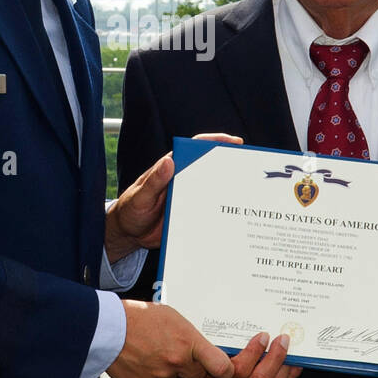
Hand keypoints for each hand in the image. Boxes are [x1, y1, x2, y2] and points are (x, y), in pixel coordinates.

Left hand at [104, 133, 242, 261]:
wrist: (128, 234)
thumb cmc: (130, 210)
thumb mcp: (140, 197)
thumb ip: (154, 181)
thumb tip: (169, 161)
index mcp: (171, 169)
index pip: (195, 148)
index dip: (214, 142)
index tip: (233, 142)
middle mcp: (183, 181)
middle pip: (210, 169)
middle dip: (230, 166)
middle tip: (249, 169)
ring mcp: (188, 198)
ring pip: (213, 191)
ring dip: (228, 192)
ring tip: (248, 195)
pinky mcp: (190, 215)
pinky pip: (208, 212)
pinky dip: (220, 214)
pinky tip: (232, 219)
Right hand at [106, 300, 235, 377]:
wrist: (107, 327)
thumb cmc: (139, 316)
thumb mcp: (172, 316)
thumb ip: (190, 334)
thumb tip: (200, 346)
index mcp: (188, 342)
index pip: (221, 367)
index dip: (226, 371)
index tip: (225, 370)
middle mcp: (177, 362)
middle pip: (197, 374)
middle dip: (190, 365)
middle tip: (175, 349)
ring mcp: (160, 376)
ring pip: (173, 377)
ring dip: (167, 367)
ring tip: (151, 348)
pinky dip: (149, 373)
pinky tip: (140, 356)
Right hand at [172, 332, 301, 377]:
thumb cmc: (199, 367)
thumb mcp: (202, 353)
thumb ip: (216, 343)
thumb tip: (243, 321)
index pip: (238, 370)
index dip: (254, 352)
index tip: (263, 335)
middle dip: (275, 358)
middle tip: (283, 339)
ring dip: (285, 367)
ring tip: (291, 350)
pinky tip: (293, 365)